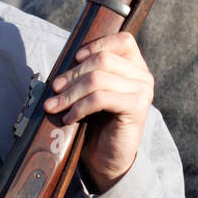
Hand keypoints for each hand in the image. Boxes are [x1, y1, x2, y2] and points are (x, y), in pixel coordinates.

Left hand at [43, 32, 153, 192]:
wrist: (107, 157)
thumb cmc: (97, 121)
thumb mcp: (91, 91)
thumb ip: (86, 71)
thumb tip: (65, 57)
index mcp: (135, 66)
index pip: (123, 41)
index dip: (97, 45)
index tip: (75, 58)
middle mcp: (143, 76)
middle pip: (102, 60)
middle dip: (72, 74)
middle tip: (54, 89)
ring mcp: (142, 92)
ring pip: (97, 79)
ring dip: (70, 93)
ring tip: (55, 106)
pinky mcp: (136, 109)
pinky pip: (100, 98)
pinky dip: (79, 107)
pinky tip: (69, 118)